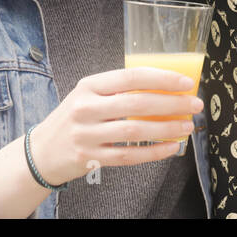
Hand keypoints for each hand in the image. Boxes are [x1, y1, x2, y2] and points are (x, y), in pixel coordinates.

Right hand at [30, 68, 203, 183]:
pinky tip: (171, 147)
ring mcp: (87, 135)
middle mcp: (86, 108)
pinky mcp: (91, 158)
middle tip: (194, 104)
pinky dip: (154, 152)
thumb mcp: (88, 94)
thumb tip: (164, 86)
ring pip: (136, 131)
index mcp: (89, 85)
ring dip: (167, 128)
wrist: (42, 151)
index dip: (162, 79)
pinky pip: (129, 156)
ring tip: (187, 126)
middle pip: (137, 104)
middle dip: (172, 104)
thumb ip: (118, 89)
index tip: (185, 82)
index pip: (131, 77)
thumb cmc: (74, 117)